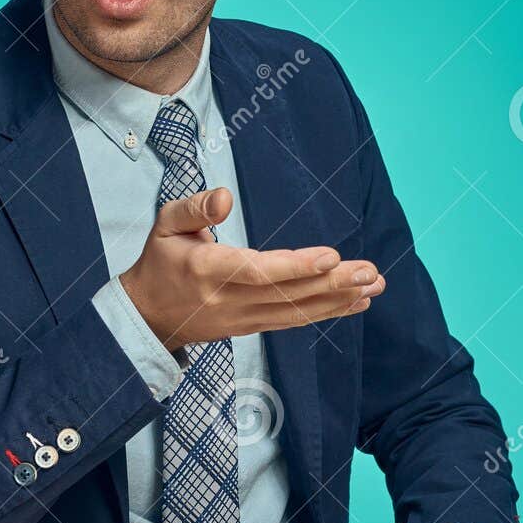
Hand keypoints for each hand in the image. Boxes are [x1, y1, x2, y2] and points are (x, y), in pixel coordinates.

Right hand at [120, 187, 383, 351]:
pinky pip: (295, 320)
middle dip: (332, 284)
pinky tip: (357, 302)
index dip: (296, 267)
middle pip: (287, 295)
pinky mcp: (254, 326)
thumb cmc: (161, 262)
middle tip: (370, 273)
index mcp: (208, 270)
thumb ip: (194, 207)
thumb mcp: (165, 225)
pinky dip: (328, 312)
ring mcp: (244, 318)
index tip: (331, 257)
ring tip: (374, 285)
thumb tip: (225, 196)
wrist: (148, 316)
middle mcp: (229, 300)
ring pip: (297, 311)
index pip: (257, 272)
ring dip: (339, 299)